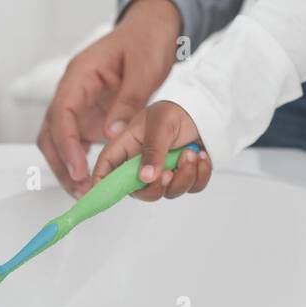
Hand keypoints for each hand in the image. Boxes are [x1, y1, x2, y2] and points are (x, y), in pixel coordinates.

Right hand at [37, 0, 181, 196]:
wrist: (153, 28)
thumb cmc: (147, 40)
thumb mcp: (145, 68)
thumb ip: (129, 101)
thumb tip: (112, 135)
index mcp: (80, 75)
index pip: (61, 114)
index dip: (67, 144)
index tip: (79, 169)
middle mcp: (74, 91)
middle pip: (52, 132)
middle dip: (61, 163)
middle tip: (81, 189)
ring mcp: (81, 104)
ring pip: (60, 140)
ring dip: (68, 166)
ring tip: (87, 190)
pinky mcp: (92, 114)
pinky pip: (79, 140)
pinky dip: (83, 160)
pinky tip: (96, 178)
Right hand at [92, 101, 211, 201]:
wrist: (204, 108)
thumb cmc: (175, 109)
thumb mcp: (160, 123)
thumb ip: (152, 150)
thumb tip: (145, 178)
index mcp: (127, 148)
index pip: (106, 169)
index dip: (101, 185)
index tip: (103, 198)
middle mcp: (142, 164)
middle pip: (139, 192)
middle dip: (156, 187)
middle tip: (168, 173)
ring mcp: (164, 171)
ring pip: (167, 193)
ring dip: (183, 177)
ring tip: (191, 154)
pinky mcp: (185, 174)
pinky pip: (191, 187)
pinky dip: (199, 175)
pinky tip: (201, 157)